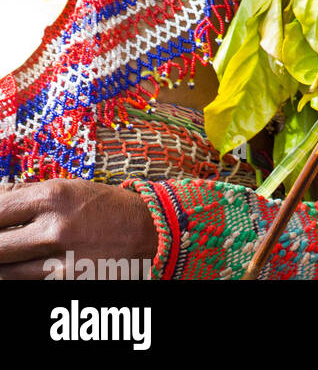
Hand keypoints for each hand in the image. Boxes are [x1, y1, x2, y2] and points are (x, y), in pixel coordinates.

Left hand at [0, 179, 156, 279]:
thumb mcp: (70, 187)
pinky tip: (25, 263)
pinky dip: (19, 273)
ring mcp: (59, 262)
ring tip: (13, 251)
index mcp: (54, 197)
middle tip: (2, 237)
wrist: (149, 232)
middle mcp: (54, 230)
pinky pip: (24, 282)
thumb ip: (28, 194)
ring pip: (5, 272)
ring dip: (4, 261)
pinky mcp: (65, 283)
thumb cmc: (107, 206)